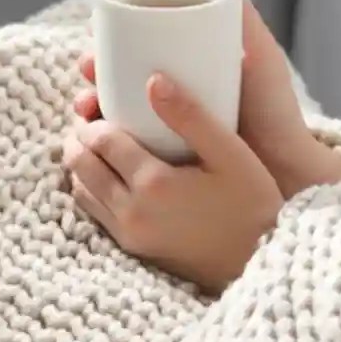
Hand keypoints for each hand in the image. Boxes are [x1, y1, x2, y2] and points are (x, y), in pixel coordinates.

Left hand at [63, 73, 281, 293]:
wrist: (259, 261)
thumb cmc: (252, 203)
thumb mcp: (230, 153)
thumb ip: (191, 115)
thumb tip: (153, 80)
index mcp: (154, 183)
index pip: (101, 140)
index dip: (94, 117)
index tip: (102, 103)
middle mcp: (132, 211)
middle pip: (81, 164)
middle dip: (81, 137)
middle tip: (93, 118)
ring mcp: (129, 233)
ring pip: (81, 190)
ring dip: (82, 163)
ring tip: (98, 143)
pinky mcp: (133, 248)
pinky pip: (93, 212)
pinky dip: (90, 189)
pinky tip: (108, 175)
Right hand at [76, 0, 340, 200]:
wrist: (287, 174)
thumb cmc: (277, 114)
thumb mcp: (262, 60)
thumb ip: (246, 23)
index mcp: (190, 71)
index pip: (139, 54)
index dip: (109, 51)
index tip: (91, 54)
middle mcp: (176, 99)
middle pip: (121, 82)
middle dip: (94, 80)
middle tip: (86, 80)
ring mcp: (169, 131)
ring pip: (118, 115)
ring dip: (93, 111)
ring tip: (86, 113)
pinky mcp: (168, 163)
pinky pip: (128, 150)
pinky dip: (107, 145)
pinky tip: (93, 146)